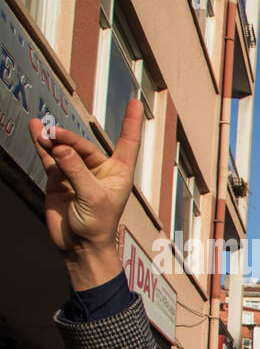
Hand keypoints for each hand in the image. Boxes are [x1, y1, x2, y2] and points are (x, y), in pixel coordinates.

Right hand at [29, 99, 141, 289]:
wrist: (79, 246)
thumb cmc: (97, 225)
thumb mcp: (92, 197)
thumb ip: (76, 170)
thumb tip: (59, 147)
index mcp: (119, 172)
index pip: (127, 142)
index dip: (131, 122)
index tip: (135, 102)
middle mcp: (99, 169)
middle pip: (84, 145)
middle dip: (68, 139)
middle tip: (54, 137)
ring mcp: (77, 172)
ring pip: (64, 148)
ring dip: (53, 139)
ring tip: (42, 131)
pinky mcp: (59, 179)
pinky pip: (49, 156)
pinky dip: (42, 144)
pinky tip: (36, 129)